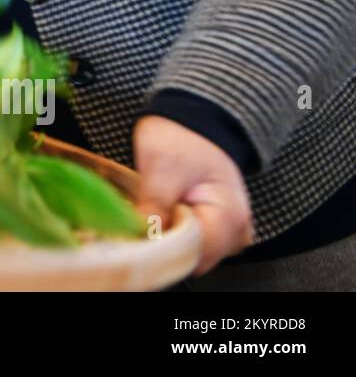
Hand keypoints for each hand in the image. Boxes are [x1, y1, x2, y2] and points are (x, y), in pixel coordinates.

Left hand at [132, 115, 254, 274]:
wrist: (194, 118)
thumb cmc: (182, 136)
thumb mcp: (161, 167)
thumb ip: (154, 206)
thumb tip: (142, 236)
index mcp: (229, 216)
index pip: (195, 254)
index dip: (164, 247)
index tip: (140, 232)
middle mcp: (236, 231)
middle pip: (195, 259)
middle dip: (166, 245)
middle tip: (144, 220)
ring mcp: (227, 231)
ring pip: (192, 254)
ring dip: (168, 240)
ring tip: (154, 212)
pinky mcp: (215, 227)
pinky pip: (193, 244)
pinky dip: (174, 235)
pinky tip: (162, 216)